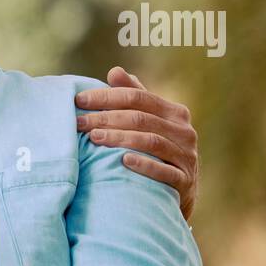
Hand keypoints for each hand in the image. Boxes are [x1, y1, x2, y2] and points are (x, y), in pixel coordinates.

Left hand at [74, 66, 199, 220]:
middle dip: (106, 118)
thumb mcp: (149, 123)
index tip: (78, 100)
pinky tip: (123, 161)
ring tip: (93, 138)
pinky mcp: (185, 181)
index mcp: (175, 112)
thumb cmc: (157, 152)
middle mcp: (185, 131)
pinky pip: (164, 171)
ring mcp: (187, 156)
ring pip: (151, 141)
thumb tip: (115, 71)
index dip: (107, 96)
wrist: (179, 194)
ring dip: (120, 138)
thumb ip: (135, 97)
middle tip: (79, 122)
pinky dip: (144, 165)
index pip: (138, 97)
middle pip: (141, 118)